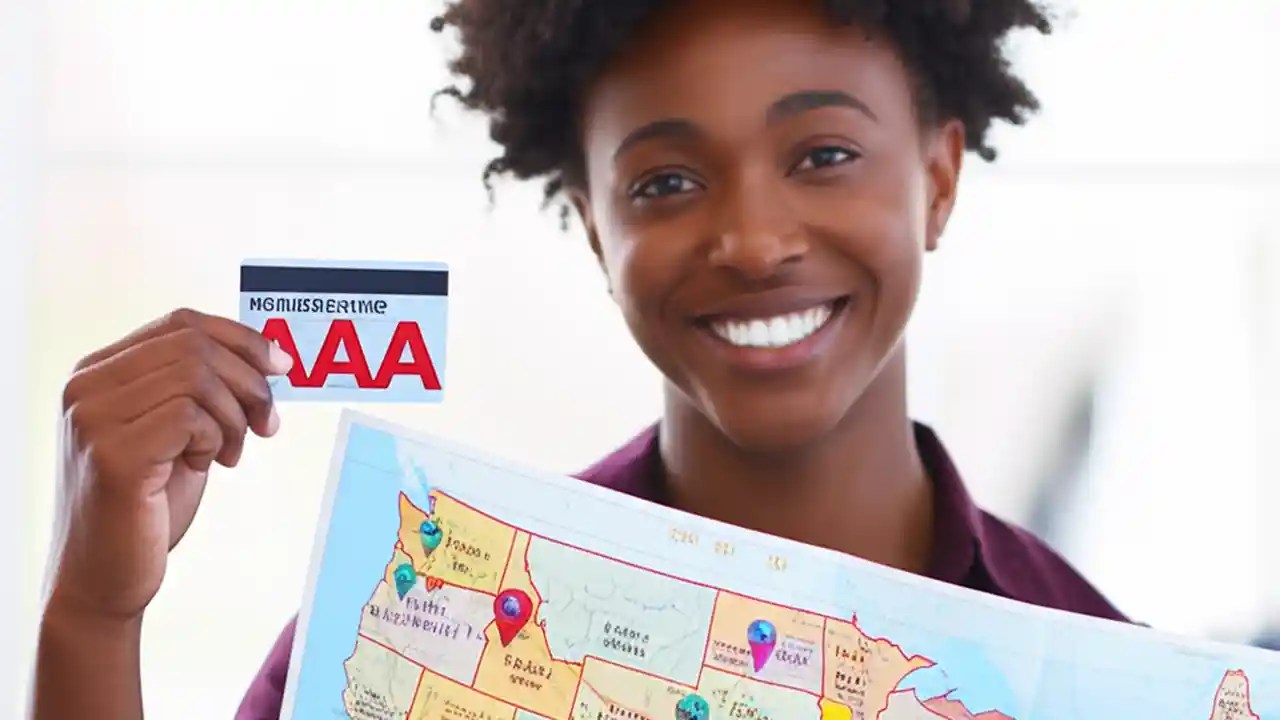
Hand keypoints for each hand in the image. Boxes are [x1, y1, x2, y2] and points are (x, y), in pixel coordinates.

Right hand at [45, 308, 292, 621]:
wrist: (106, 578)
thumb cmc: (146, 506)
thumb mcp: (179, 432)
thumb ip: (204, 389)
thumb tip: (272, 355)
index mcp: (98, 373)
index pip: (181, 323)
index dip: (241, 338)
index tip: (281, 366)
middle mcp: (86, 387)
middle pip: (196, 345)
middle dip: (249, 382)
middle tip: (266, 424)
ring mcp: (93, 418)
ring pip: (198, 377)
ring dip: (233, 417)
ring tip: (226, 453)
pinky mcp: (112, 454)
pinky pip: (191, 416)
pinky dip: (214, 439)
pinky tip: (203, 466)